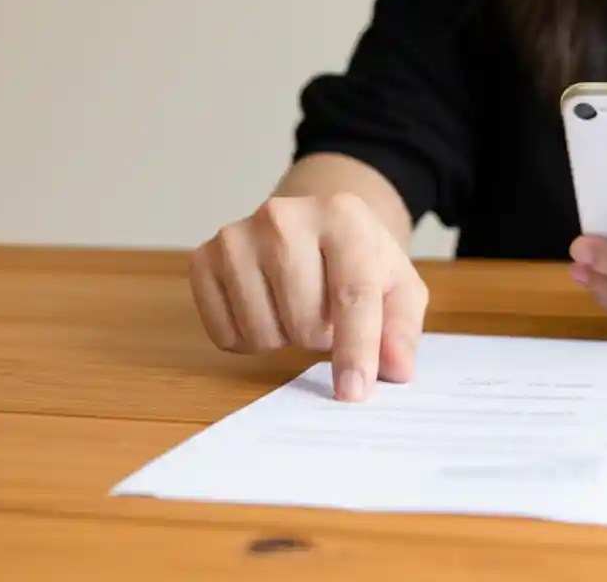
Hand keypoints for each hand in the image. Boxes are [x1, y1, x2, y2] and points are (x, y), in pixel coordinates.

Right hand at [189, 193, 427, 401]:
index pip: (352, 293)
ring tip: (296, 307)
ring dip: (286, 338)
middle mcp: (285, 216)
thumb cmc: (358, 261)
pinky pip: (225, 336)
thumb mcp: (397, 286)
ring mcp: (238, 236)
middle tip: (327, 314)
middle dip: (321, 337)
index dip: (356, 349)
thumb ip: (402, 327)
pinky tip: (265, 308)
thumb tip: (396, 369)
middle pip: (305, 322)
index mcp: (343, 216)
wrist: (313, 226)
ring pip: (263, 333)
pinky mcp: (204, 258)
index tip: (354, 391)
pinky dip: (249, 339)